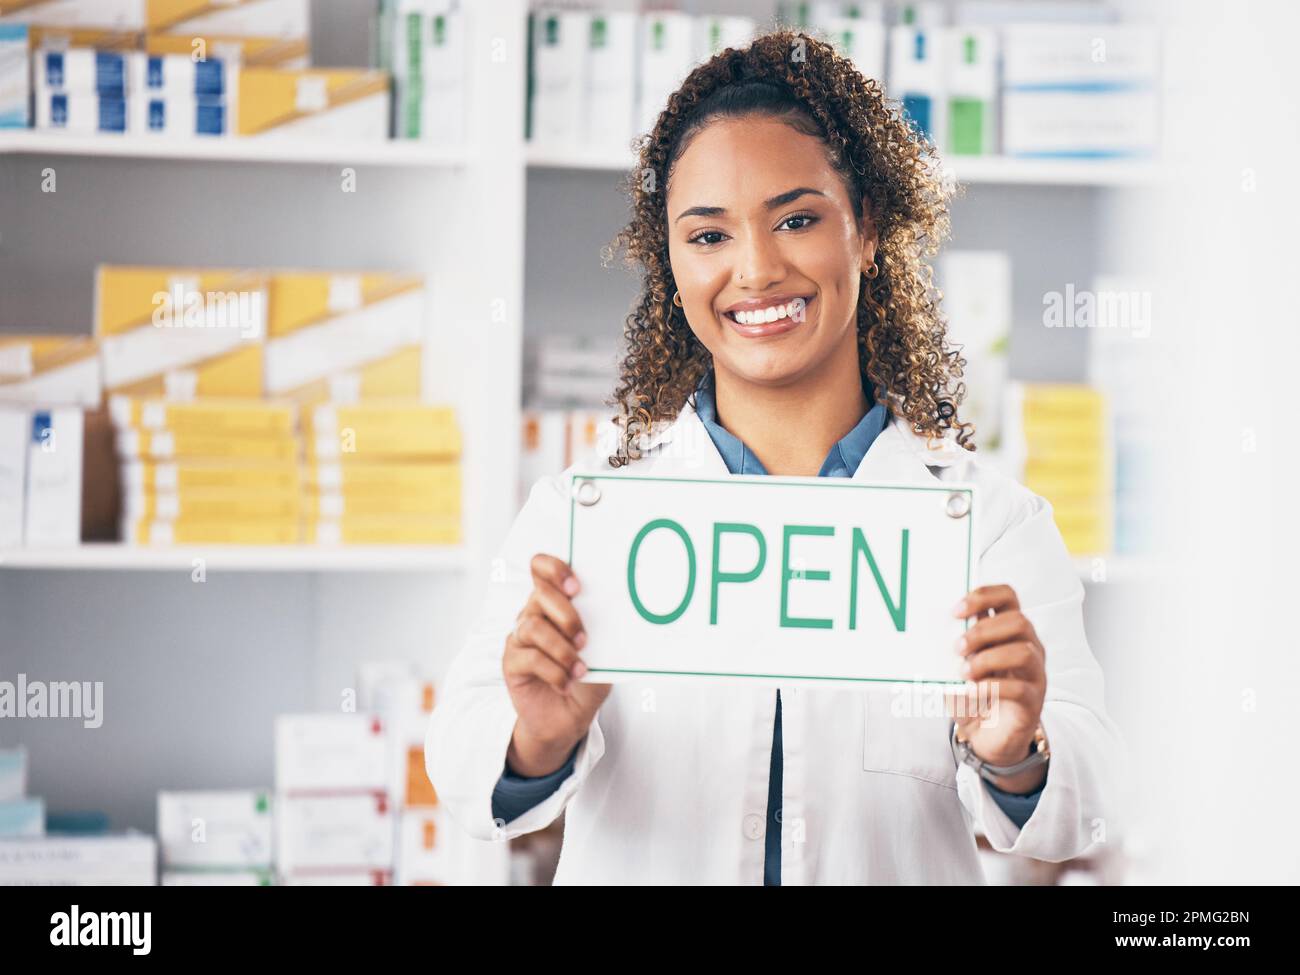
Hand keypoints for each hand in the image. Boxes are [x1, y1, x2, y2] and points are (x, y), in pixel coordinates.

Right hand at [502, 554, 610, 776]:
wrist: (570, 718)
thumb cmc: (587, 678)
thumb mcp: (603, 652)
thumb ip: (602, 630)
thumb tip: (620, 611)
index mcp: (554, 602)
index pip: (542, 568)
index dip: (554, 569)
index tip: (576, 586)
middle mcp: (534, 614)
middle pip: (540, 594)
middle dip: (566, 613)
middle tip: (584, 638)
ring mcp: (520, 637)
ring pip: (533, 626)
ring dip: (561, 648)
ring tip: (579, 667)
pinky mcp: (512, 662)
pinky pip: (530, 657)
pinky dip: (554, 671)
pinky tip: (567, 683)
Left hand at [944, 584, 1047, 794]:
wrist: (986, 737)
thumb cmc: (972, 694)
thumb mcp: (958, 665)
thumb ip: (954, 646)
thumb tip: (931, 628)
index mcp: (1009, 631)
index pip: (1008, 596)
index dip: (983, 595)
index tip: (954, 611)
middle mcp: (1029, 647)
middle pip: (1018, 621)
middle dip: (982, 631)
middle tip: (956, 648)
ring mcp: (1034, 674)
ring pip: (1023, 652)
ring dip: (987, 658)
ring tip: (964, 672)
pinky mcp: (1033, 701)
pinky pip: (1019, 688)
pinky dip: (991, 687)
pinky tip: (972, 691)